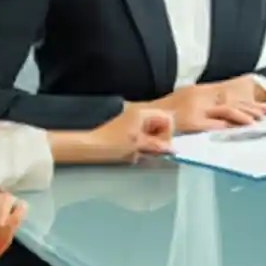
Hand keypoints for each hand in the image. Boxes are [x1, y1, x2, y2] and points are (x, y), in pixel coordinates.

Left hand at [50, 105, 174, 163]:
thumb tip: (173, 148)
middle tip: (151, 151)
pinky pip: (144, 134)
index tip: (161, 146)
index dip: (167, 133)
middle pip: (161, 124)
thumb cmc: (114, 144)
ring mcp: (133, 120)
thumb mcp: (138, 145)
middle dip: (160, 138)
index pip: (167, 119)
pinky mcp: (128, 128)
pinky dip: (144, 143)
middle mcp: (140, 113)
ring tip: (142, 152)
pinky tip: (136, 152)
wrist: (92, 146)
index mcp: (144, 113)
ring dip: (151, 142)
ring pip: (153, 130)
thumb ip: (157, 145)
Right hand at [152, 78, 265, 132]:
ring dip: (243, 117)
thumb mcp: (182, 108)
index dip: (246, 104)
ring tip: (256, 123)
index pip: (228, 98)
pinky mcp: (189, 122)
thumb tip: (220, 119)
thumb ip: (200, 112)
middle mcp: (198, 97)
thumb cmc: (159, 119)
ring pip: (226, 110)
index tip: (261, 110)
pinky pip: (211, 124)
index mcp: (198, 93)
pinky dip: (224, 126)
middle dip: (250, 110)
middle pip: (231, 102)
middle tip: (265, 116)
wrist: (136, 120)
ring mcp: (194, 109)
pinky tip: (236, 129)